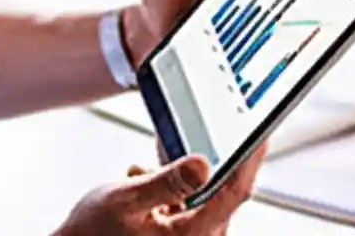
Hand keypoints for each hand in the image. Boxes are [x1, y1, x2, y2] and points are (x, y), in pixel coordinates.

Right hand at [54, 147, 263, 235]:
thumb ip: (166, 182)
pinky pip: (188, 201)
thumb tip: (202, 164)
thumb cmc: (93, 234)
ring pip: (203, 194)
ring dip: (181, 174)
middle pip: (223, 191)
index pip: (235, 190)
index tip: (260, 130)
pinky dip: (171, 185)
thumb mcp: (126, 200)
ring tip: (149, 168)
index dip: (251, 157)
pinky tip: (143, 179)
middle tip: (193, 133)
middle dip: (208, 160)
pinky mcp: (179, 234)